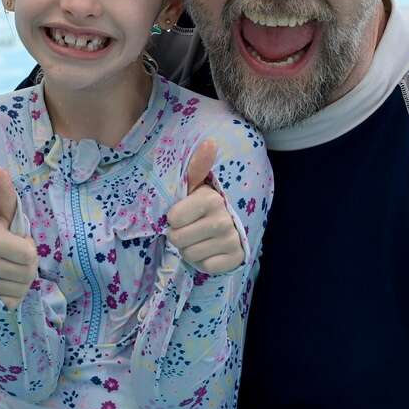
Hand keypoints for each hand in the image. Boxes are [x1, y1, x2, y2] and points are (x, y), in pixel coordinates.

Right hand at [0, 168, 37, 309]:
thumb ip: (5, 195)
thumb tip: (0, 170)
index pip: (30, 254)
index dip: (28, 247)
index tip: (16, 241)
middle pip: (29, 272)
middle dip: (28, 263)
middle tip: (15, 255)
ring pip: (23, 287)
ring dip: (22, 278)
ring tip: (10, 266)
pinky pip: (15, 300)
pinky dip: (15, 292)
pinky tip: (6, 281)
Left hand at [166, 139, 244, 274]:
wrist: (233, 225)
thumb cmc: (204, 204)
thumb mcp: (197, 186)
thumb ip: (196, 167)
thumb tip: (210, 142)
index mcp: (210, 199)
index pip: (173, 219)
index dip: (173, 219)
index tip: (182, 215)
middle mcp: (223, 220)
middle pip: (178, 240)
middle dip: (179, 236)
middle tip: (190, 229)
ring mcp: (231, 240)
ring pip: (190, 255)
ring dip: (190, 250)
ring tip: (199, 239)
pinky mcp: (236, 258)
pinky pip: (206, 266)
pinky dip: (205, 262)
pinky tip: (211, 250)